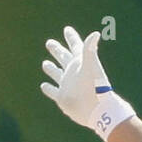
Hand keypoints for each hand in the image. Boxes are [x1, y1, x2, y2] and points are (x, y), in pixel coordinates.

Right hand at [40, 26, 133, 140]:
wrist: (98, 111)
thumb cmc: (96, 88)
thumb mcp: (92, 66)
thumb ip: (90, 50)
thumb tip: (96, 33)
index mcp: (80, 63)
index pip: (75, 46)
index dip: (72, 38)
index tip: (67, 30)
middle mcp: (73, 73)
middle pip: (63, 58)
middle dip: (57, 50)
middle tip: (50, 43)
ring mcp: (67, 85)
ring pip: (57, 74)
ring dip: (51, 69)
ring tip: (46, 64)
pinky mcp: (63, 98)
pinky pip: (53, 92)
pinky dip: (48, 89)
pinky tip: (44, 86)